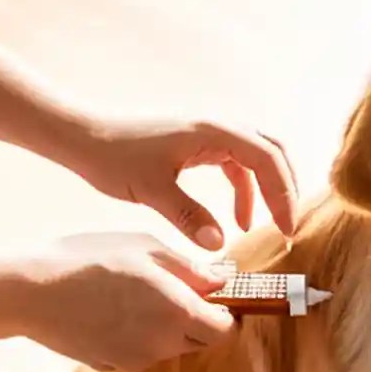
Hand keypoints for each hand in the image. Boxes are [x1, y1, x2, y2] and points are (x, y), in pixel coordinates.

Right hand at [19, 232, 234, 371]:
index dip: (224, 314)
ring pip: (167, 348)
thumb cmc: (89, 259)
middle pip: (199, 341)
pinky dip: (134, 337)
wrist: (29, 291)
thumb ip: (191, 269)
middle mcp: (162, 345)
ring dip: (163, 327)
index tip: (213, 298)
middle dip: (195, 320)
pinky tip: (108, 312)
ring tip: (131, 295)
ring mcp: (135, 361)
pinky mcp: (110, 366)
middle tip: (171, 290)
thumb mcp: (147, 248)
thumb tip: (221, 282)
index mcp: (178, 313)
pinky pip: (137, 353)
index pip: (225, 331)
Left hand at [68, 118, 298, 249]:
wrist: (83, 137)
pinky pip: (237, 164)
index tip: (286, 230)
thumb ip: (187, 216)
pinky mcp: (199, 144)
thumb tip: (219, 244)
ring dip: (267, 190)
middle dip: (285, 190)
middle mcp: (217, 127)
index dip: (284, 195)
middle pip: (273, 152)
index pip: (267, 159)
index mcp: (212, 132)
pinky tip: (236, 221)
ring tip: (266, 226)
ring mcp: (209, 134)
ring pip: (258, 157)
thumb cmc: (112, 157)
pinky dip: (245, 191)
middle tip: (287, 227)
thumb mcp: (150, 190)